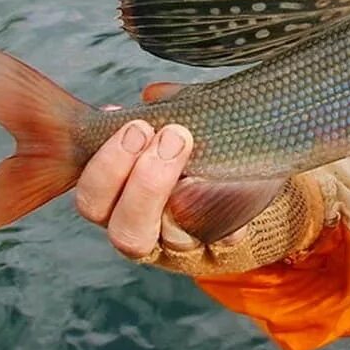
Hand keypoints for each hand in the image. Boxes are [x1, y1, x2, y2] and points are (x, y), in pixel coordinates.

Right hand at [75, 84, 325, 274]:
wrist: (255, 184)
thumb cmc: (206, 151)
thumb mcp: (183, 126)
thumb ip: (166, 110)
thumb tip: (152, 97)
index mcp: (122, 204)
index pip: (94, 202)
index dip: (106, 168)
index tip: (137, 125)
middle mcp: (148, 233)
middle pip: (125, 231)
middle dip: (143, 182)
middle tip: (171, 134)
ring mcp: (186, 249)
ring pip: (169, 239)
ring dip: (185, 193)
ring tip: (193, 147)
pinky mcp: (225, 252)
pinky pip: (223, 239)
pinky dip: (225, 210)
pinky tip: (233, 182)